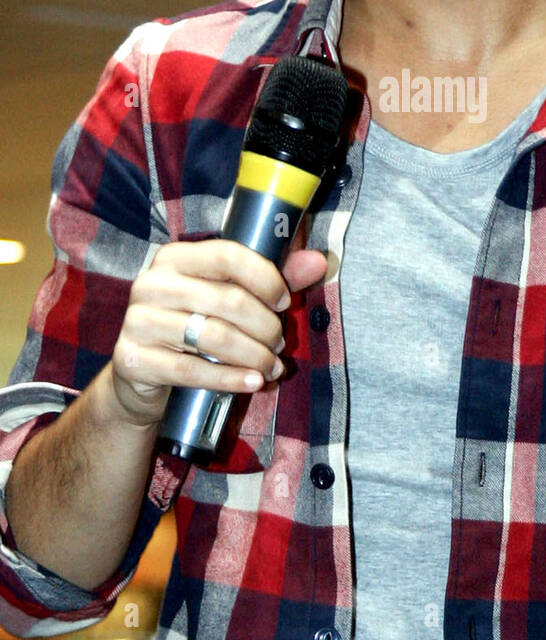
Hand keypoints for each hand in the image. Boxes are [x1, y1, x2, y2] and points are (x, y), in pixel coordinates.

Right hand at [109, 239, 327, 425]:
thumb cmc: (193, 329)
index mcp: (175, 258)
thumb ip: (270, 280)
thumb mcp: (228, 300)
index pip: (228, 256)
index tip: (284, 301)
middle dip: (265, 327)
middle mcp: (152, 283)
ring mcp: (138, 321)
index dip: (264, 278)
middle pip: (228, 301)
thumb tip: (319, 262)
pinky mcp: (132, 358)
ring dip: (254, 356)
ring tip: (272, 368)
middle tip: (280, 345)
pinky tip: (252, 383)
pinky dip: (229, 379)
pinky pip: (191, 370)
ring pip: (214, 337)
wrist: (141, 377)